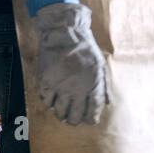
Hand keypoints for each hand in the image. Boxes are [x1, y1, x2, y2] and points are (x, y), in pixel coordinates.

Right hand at [35, 2, 108, 125]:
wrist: (64, 32)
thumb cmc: (85, 48)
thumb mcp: (101, 65)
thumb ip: (104, 86)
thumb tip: (107, 103)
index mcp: (93, 86)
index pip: (93, 112)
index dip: (91, 119)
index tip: (89, 120)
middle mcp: (77, 89)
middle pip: (75, 116)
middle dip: (75, 120)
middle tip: (73, 119)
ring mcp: (60, 87)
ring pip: (59, 112)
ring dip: (61, 114)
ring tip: (62, 112)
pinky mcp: (46, 82)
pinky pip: (46, 100)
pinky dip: (49, 102)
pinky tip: (52, 99)